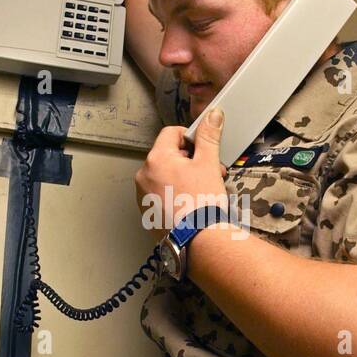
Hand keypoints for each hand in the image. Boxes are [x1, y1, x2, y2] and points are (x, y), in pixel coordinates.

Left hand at [135, 108, 228, 241]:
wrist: (198, 240)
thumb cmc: (201, 204)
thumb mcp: (209, 164)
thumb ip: (208, 136)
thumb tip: (212, 116)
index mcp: (156, 159)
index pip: (171, 133)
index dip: (190, 137)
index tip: (203, 149)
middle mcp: (144, 175)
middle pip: (168, 155)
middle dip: (190, 160)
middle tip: (209, 172)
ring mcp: (143, 195)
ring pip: (165, 175)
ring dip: (183, 176)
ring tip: (202, 189)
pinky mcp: (148, 212)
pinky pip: (161, 193)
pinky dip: (175, 193)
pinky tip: (191, 202)